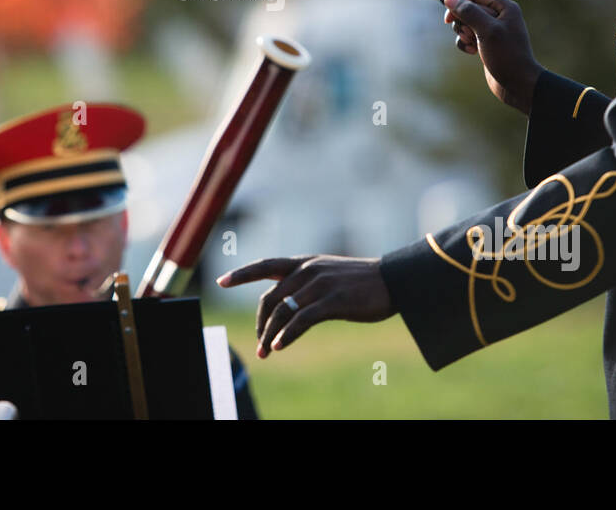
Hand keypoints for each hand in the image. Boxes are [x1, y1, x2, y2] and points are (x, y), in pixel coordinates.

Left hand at [216, 255, 393, 357]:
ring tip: (267, 352)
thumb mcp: (328, 272)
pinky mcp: (333, 301)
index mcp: (305, 262)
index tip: (221, 282)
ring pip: (283, 312)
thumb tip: (283, 299)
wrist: (394, 280)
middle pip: (270, 298)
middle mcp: (308, 270)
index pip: (265, 265)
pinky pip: (302, 320)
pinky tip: (280, 347)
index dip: (242, 274)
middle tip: (259, 344)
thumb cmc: (361, 281)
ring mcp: (320, 285)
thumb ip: (305, 281)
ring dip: (270, 335)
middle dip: (260, 323)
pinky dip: (288, 335)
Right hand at [443, 0, 542, 114]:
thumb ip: (469, 13)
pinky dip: (465, 44)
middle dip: (462, 22)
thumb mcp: (487, 31)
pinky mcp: (485, 43)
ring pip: (465, 23)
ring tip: (473, 44)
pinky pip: (467, 37)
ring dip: (463, 34)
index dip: (459, 2)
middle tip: (469, 35)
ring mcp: (491, 30)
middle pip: (468, 8)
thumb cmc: (507, 56)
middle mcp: (498, 15)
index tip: (448, 18)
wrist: (518, 84)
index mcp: (504, 7)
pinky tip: (472, 52)